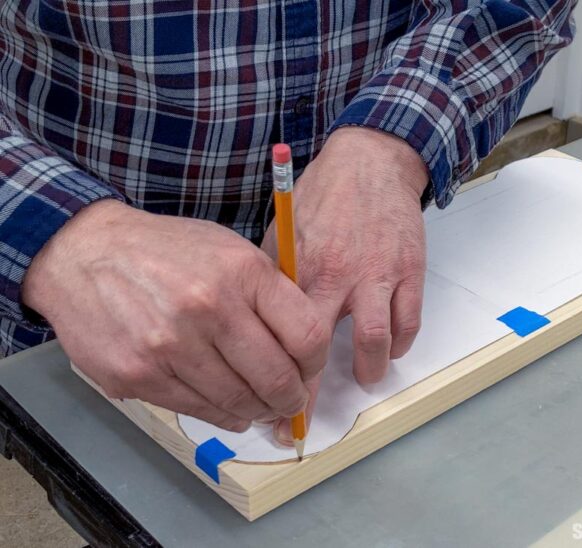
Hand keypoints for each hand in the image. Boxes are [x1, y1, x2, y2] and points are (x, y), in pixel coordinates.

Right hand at [22, 200, 330, 431]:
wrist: (85, 253)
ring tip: (259, 406)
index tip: (310, 369)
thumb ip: (269, 294)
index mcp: (242, 272)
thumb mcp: (229, 250)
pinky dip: (223, 415)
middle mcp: (209, 308)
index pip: (307, 335)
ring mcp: (170, 345)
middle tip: (289, 401)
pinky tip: (229, 409)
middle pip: (276, 378)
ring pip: (239, 402)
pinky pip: (199, 410)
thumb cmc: (166, 252)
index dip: (316, 362)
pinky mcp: (138, 375)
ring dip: (257, 410)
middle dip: (290, 398)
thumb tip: (302, 348)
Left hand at [262, 127, 428, 443]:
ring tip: (365, 376)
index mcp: (305, 268)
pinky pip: (409, 322)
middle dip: (315, 391)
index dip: (279, 380)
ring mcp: (380, 274)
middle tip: (309, 413)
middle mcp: (341, 276)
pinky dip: (400, 344)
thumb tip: (259, 321)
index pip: (285, 337)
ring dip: (370, 369)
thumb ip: (274, 277)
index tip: (276, 412)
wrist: (371, 162)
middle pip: (324, 349)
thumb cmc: (323, 195)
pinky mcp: (410, 270)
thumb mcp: (284, 229)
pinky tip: (391, 346)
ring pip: (377, 342)